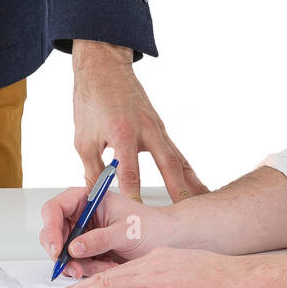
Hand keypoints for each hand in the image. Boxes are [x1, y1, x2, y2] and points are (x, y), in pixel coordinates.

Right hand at [39, 186, 173, 276]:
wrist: (167, 240)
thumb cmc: (152, 227)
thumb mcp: (126, 232)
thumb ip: (99, 239)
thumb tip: (74, 248)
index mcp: (88, 199)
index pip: (55, 209)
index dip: (51, 229)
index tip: (58, 249)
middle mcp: (82, 215)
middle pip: (53, 233)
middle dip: (63, 254)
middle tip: (76, 269)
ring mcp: (83, 233)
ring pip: (63, 253)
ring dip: (80, 265)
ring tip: (105, 267)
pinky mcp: (88, 250)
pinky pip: (76, 263)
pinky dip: (88, 270)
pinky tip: (107, 267)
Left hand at [43, 247, 261, 287]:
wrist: (242, 279)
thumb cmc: (221, 279)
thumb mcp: (186, 270)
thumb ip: (165, 277)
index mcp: (155, 259)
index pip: (114, 269)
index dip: (88, 281)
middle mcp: (150, 266)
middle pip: (102, 276)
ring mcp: (155, 281)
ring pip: (106, 286)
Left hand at [72, 39, 206, 200]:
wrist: (104, 67)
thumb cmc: (91, 99)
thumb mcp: (83, 139)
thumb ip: (93, 170)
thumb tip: (97, 196)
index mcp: (122, 132)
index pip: (130, 173)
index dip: (134, 197)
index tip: (138, 219)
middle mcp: (145, 129)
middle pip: (167, 165)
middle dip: (178, 192)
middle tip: (187, 216)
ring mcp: (157, 127)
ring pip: (178, 159)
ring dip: (191, 182)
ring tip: (203, 204)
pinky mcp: (160, 126)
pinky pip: (176, 152)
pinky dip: (187, 170)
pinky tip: (195, 184)